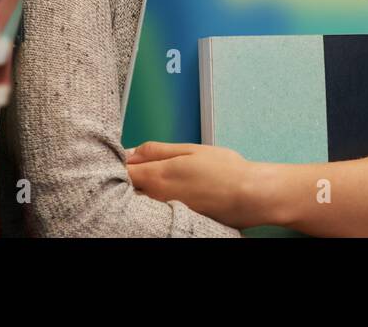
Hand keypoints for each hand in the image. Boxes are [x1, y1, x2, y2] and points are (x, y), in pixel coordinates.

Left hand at [125, 141, 265, 228]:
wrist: (248, 196)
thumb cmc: (224, 169)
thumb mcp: (189, 149)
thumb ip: (157, 150)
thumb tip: (132, 152)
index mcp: (157, 176)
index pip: (123, 171)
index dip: (118, 161)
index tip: (122, 154)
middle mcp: (156, 198)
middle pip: (128, 188)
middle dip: (127, 175)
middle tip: (137, 163)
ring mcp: (166, 210)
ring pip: (141, 199)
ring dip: (140, 187)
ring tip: (154, 175)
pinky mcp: (177, 217)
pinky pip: (155, 208)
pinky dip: (154, 198)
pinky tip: (168, 189)